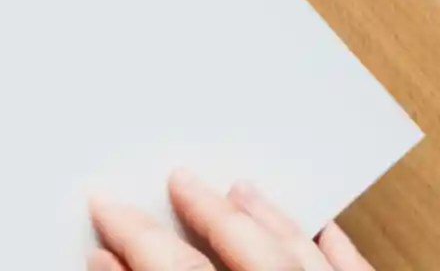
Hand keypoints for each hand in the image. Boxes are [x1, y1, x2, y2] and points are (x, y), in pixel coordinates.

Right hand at [89, 170, 375, 270]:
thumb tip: (105, 262)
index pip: (173, 267)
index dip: (133, 236)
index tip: (104, 209)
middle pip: (236, 244)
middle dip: (198, 208)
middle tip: (172, 178)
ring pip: (297, 248)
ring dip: (266, 216)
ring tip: (241, 189)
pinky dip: (335, 248)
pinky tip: (324, 228)